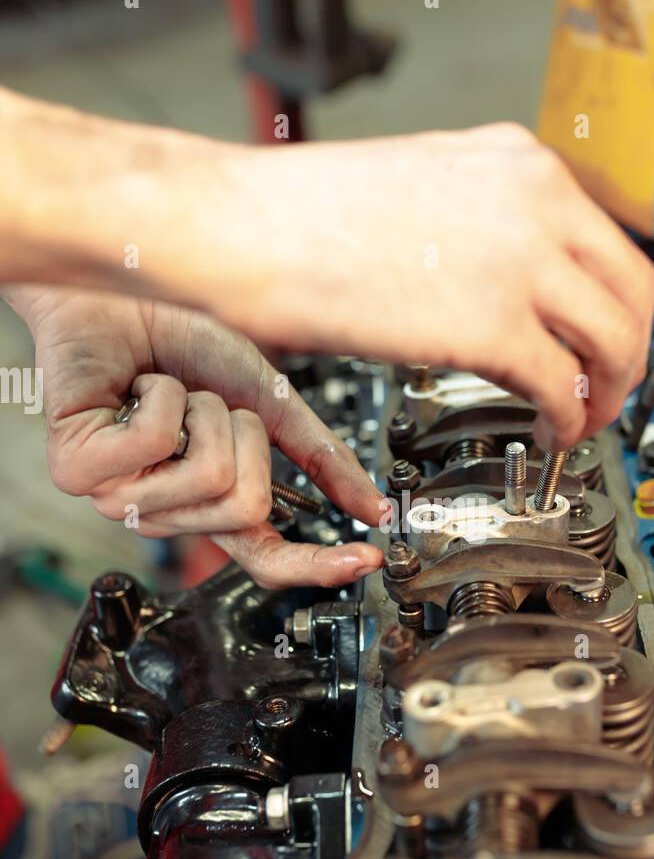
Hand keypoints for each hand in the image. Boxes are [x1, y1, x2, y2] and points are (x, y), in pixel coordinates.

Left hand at [8, 285, 383, 588]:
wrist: (121, 295)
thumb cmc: (183, 344)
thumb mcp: (267, 405)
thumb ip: (318, 458)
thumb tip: (370, 506)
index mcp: (208, 504)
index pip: (266, 560)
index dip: (317, 564)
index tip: (366, 556)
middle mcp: (164, 512)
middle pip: (248, 506)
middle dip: (244, 437)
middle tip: (210, 409)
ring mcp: (119, 497)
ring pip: (208, 476)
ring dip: (201, 412)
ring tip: (168, 396)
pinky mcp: (78, 471)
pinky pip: (155, 442)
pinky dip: (159, 397)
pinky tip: (135, 392)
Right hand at [204, 124, 653, 446]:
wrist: (238, 225)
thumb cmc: (300, 216)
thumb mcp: (423, 190)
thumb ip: (483, 222)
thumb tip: (511, 280)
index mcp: (520, 162)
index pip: (611, 243)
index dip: (617, 308)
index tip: (600, 344)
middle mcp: (536, 199)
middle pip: (635, 293)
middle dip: (628, 356)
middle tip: (606, 393)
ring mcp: (519, 259)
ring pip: (615, 343)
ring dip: (607, 396)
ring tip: (580, 424)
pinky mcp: (491, 323)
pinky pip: (566, 387)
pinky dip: (569, 423)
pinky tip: (547, 436)